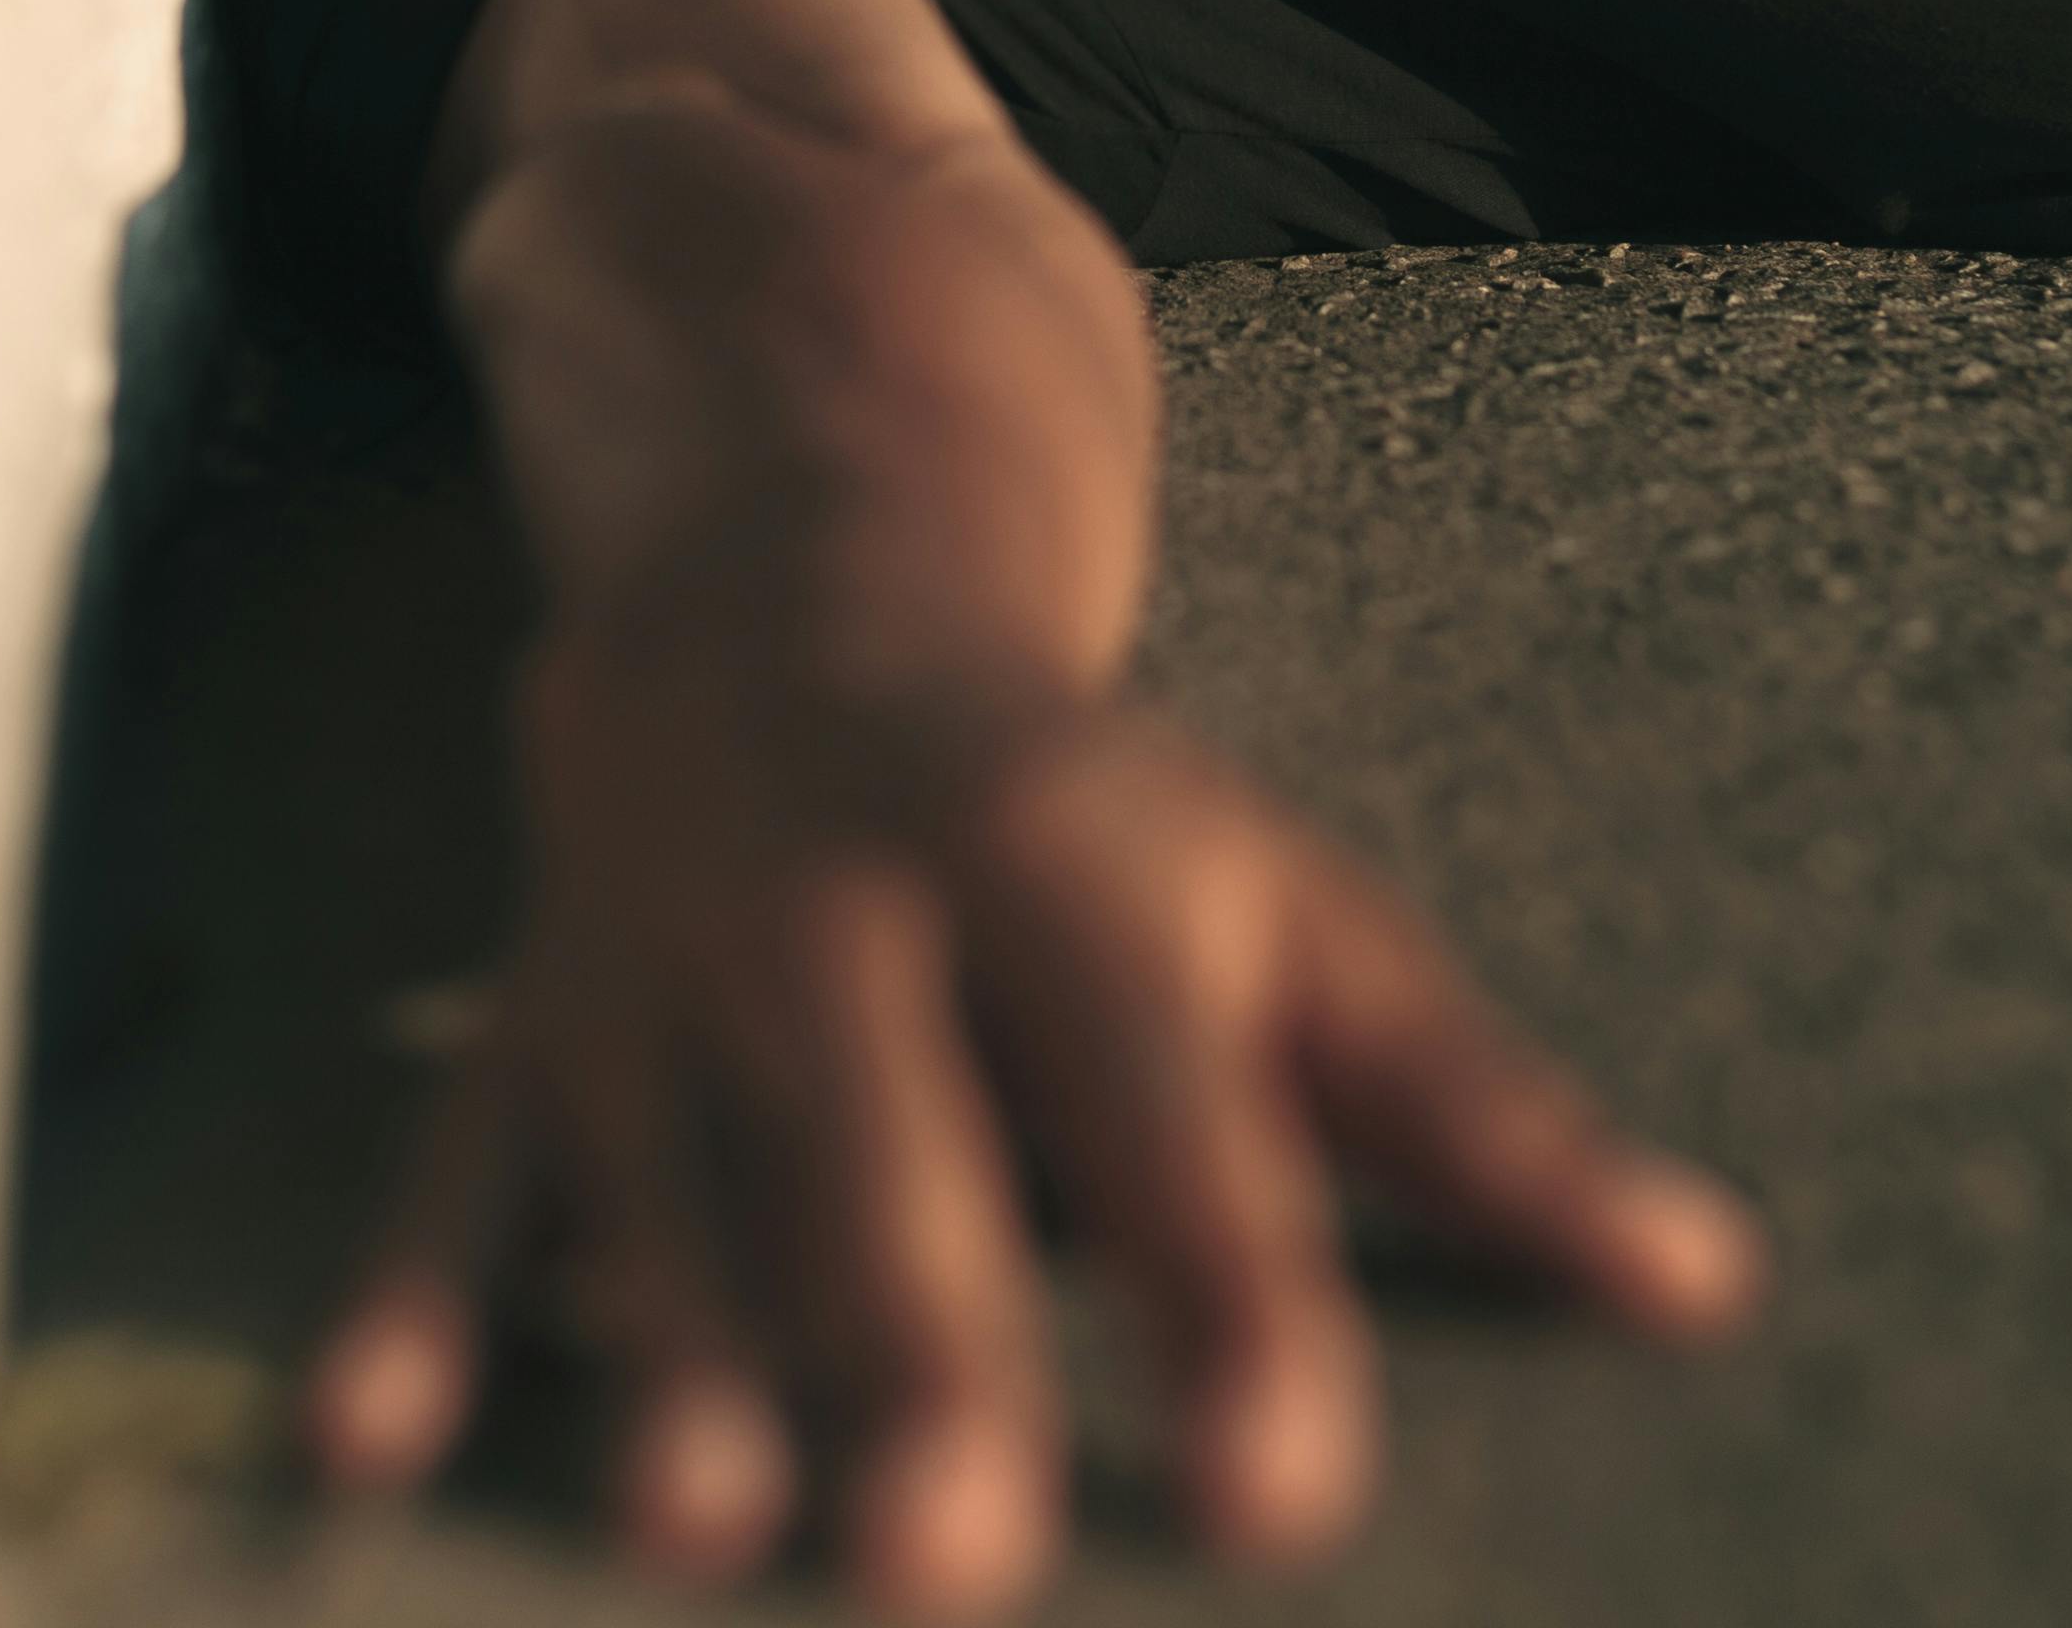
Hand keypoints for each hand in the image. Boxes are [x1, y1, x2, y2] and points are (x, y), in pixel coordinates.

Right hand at [302, 625, 1765, 1616]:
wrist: (791, 546)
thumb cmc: (1091, 811)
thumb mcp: (1287, 911)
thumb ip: (1466, 1111)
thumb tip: (1703, 1291)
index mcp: (1078, 869)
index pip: (1171, 1106)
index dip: (1230, 1295)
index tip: (1277, 1493)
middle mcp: (860, 909)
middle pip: (902, 1152)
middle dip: (924, 1353)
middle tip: (952, 1568)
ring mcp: (668, 962)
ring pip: (668, 1173)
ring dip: (676, 1354)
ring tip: (700, 1538)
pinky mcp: (529, 1014)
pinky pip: (456, 1163)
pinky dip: (408, 1298)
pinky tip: (368, 1444)